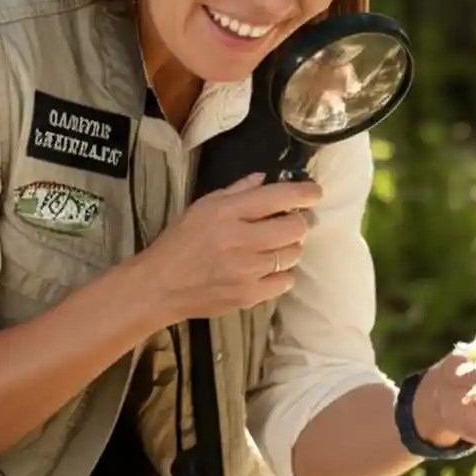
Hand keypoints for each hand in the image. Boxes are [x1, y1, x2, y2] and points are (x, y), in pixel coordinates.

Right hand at [136, 172, 320, 323]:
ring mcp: (247, 271)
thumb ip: (236, 191)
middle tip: (291, 223)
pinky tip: (268, 269)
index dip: (305, 193)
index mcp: (228, 213)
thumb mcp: (202, 206)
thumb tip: (265, 179)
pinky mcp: (249, 295)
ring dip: (290, 248)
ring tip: (275, 247)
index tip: (315, 193)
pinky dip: (282, 274)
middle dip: (299, 222)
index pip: (279, 197)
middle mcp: (241, 240)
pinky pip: (285, 281)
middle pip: (295, 228)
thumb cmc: (180, 242)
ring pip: (293, 254)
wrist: (160, 286)